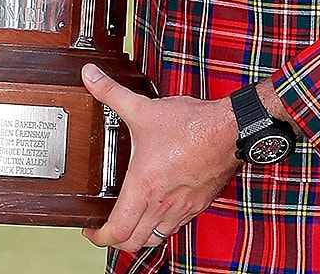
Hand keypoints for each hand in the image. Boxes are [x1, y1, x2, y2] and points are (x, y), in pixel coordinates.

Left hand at [81, 63, 238, 253]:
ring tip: (129, 220)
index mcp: (144, 186)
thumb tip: (89, 76)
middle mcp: (162, 203)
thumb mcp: (143, 108)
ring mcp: (181, 207)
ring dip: (138, 235)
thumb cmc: (191, 124)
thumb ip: (111, 92)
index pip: (117, 230)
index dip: (97, 236)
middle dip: (115, 239)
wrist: (230, 130)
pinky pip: (175, 227)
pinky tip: (157, 209)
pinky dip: (160, 226)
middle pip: (133, 242)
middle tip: (106, 226)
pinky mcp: (197, 204)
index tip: (89, 228)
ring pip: (155, 238)